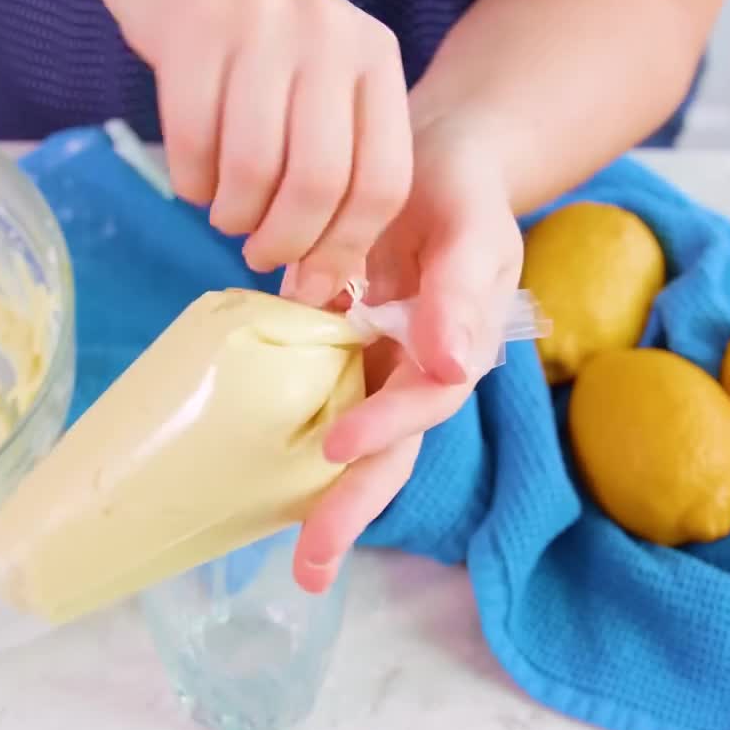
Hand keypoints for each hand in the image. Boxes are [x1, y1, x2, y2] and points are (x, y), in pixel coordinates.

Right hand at [95, 0, 413, 306]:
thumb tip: (328, 285)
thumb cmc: (256, 41)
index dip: (347, 246)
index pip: (383, 179)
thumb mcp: (320, 81)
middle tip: (260, 256)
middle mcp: (329, 37)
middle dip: (285, 241)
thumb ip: (338, 163)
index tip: (314, 281)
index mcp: (375, 56)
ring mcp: (263, 28)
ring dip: (232, 216)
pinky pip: (193, 145)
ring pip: (252, 169)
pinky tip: (193, 175)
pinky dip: (191, 183)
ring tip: (226, 213)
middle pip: (319, 183)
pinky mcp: (196, 30)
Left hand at [291, 122, 525, 590]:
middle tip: (313, 568)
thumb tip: (452, 365)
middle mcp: (417, 375)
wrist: (430, 161)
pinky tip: (257, 494)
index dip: (383, 427)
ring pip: (354, 450)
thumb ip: (462, 292)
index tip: (336, 447)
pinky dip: (292, 454)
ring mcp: (377, 373)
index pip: (423, 403)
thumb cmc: (461, 191)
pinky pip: (313, 410)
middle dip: (352, 510)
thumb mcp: (472, 228)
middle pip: (389, 454)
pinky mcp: (337, 358)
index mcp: (457, 350)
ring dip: (326, 505)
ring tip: (302, 567)